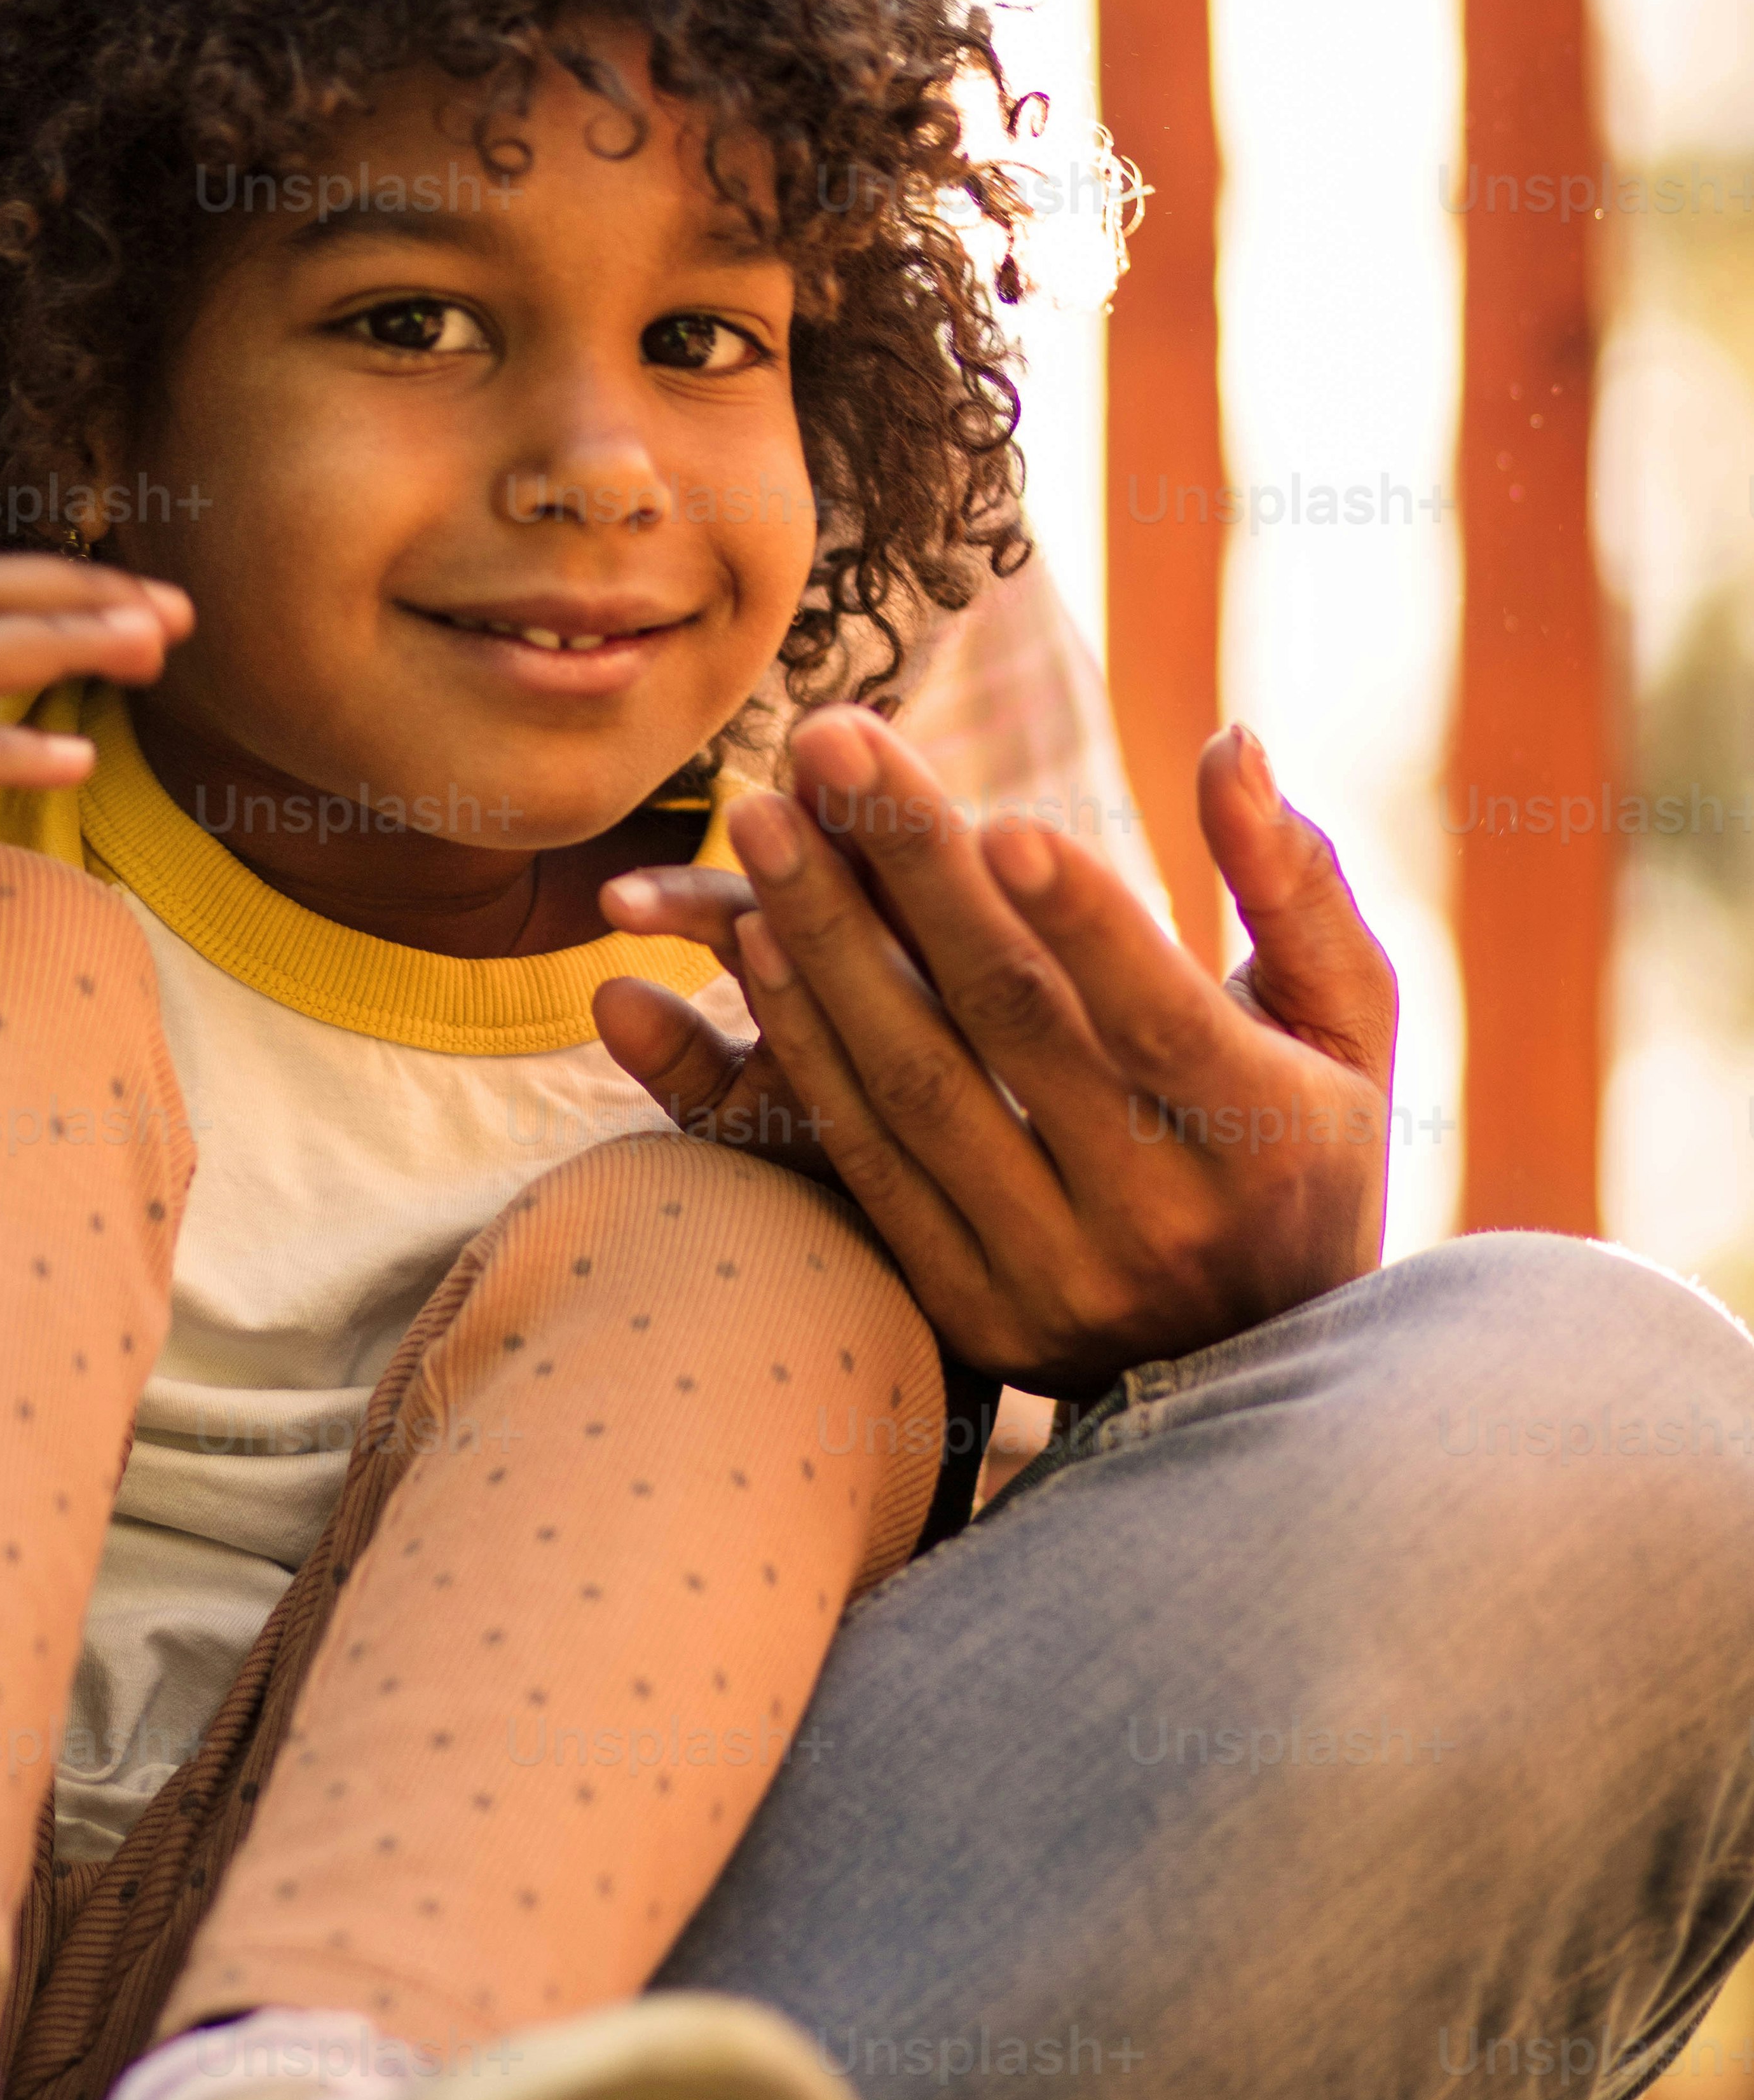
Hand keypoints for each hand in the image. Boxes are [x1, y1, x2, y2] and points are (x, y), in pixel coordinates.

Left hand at [594, 710, 1396, 1397]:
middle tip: (825, 741)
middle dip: (909, 870)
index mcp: (1265, 1138)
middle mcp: (1158, 1219)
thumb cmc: (1308, 1143)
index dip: (1085, 921)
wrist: (1256, 1358)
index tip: (1001, 818)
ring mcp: (1053, 1274)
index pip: (1160, 1020)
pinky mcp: (968, 1310)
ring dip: (826, 944)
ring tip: (759, 821)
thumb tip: (1234, 742)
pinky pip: (869, 1161)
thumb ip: (1294, 882)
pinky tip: (755, 940)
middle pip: (1012, 1023)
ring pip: (918, 1089)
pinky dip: (808, 1047)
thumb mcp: (1345, 1020)